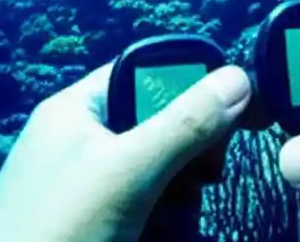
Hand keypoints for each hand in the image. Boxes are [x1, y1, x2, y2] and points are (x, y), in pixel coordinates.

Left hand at [0, 63, 250, 241]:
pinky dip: (157, 226)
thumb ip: (184, 125)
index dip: (188, 87)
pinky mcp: (90, 227)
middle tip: (204, 179)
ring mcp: (82, 189)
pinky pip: (140, 211)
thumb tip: (240, 77)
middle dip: (186, 157)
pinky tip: (156, 238)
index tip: (229, 119)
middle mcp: (76, 143)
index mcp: (75, 110)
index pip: (143, 73)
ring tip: (167, 225)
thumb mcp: (128, 173)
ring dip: (175, 200)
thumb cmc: (59, 232)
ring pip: (154, 176)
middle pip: (156, 128)